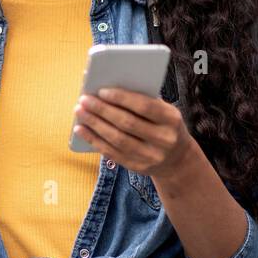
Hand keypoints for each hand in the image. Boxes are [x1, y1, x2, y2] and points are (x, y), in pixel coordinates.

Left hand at [72, 86, 194, 179]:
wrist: (177, 159)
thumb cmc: (163, 126)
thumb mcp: (163, 112)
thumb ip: (143, 101)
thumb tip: (108, 91)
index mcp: (171, 119)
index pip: (144, 106)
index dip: (122, 98)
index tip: (102, 91)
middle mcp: (163, 139)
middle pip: (127, 123)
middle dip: (102, 110)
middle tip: (84, 99)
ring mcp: (151, 156)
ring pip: (117, 139)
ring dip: (94, 124)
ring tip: (79, 112)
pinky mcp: (138, 167)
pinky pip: (112, 153)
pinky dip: (94, 140)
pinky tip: (81, 129)